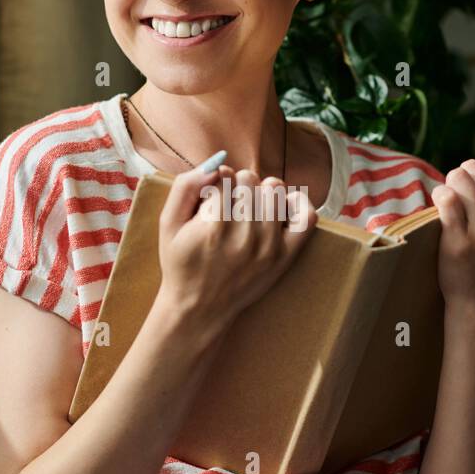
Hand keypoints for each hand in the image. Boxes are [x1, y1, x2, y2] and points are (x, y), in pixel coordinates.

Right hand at [156, 165, 316, 328]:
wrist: (199, 308)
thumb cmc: (181, 262)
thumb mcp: (168, 224)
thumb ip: (185, 187)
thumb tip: (215, 165)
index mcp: (214, 225)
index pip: (225, 175)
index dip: (215, 183)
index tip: (210, 200)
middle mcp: (244, 235)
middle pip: (250, 179)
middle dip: (236, 187)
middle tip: (228, 208)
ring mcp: (269, 246)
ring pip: (274, 191)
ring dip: (260, 194)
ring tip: (249, 210)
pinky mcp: (285, 256)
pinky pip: (306, 216)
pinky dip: (297, 204)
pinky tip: (280, 208)